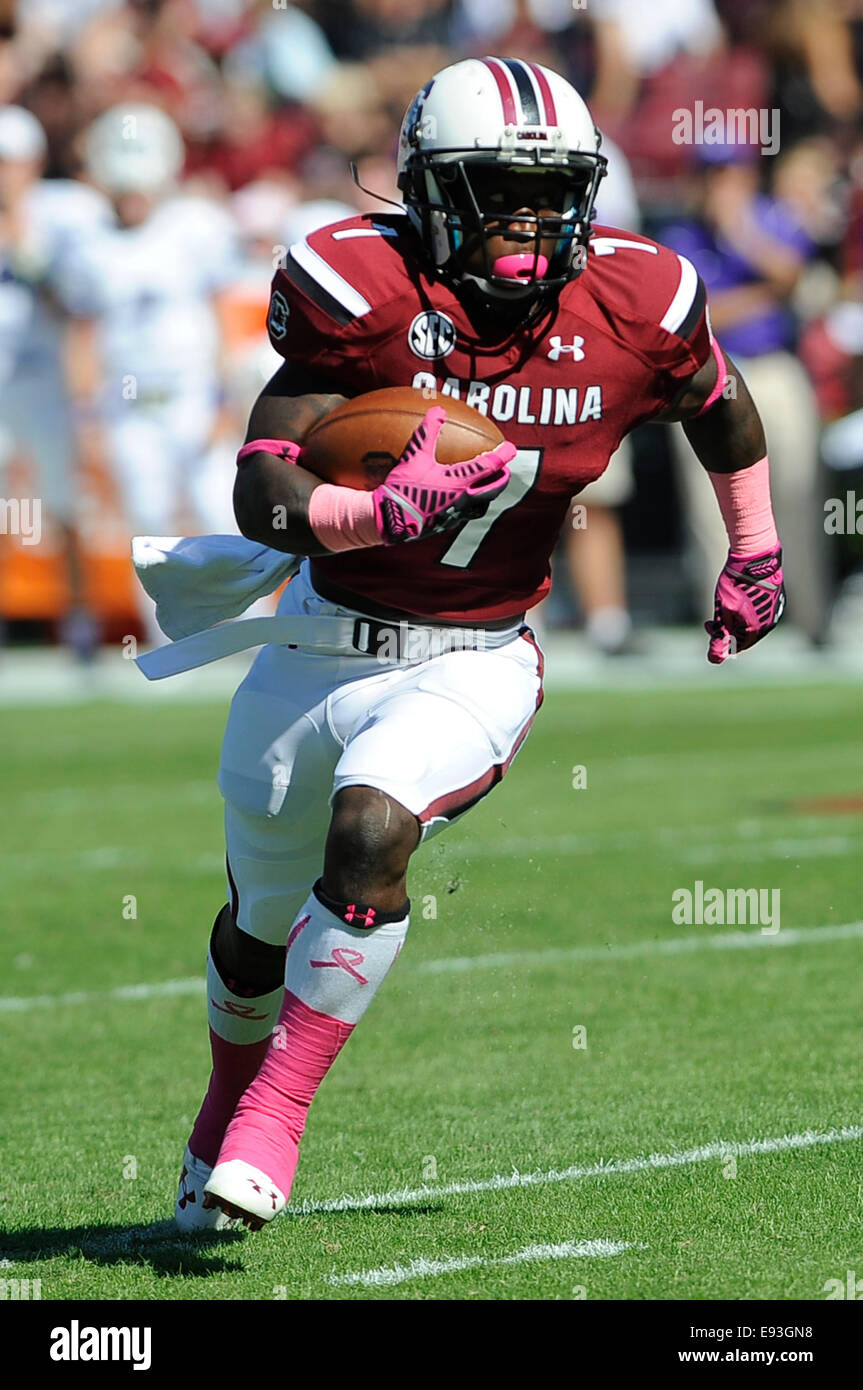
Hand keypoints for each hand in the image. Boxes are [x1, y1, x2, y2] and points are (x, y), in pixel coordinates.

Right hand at [372, 406, 513, 543]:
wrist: (392, 521)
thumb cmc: (403, 488)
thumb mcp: (414, 457)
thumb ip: (428, 432)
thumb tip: (438, 410)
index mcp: (460, 481)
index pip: (489, 465)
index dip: (503, 455)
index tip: (511, 448)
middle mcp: (464, 499)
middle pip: (494, 489)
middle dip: (502, 478)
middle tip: (505, 470)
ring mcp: (457, 515)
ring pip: (482, 506)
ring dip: (489, 495)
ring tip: (487, 486)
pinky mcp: (447, 525)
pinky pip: (467, 515)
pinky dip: (471, 506)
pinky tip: (461, 501)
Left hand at [706, 546, 784, 663]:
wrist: (755, 555)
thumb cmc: (736, 582)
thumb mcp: (722, 610)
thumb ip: (720, 636)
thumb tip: (715, 659)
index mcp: (755, 629)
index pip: (736, 647)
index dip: (719, 641)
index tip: (708, 625)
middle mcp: (769, 623)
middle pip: (744, 636)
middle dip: (726, 629)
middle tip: (712, 618)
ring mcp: (775, 611)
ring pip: (752, 624)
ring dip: (736, 620)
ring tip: (725, 605)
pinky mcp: (777, 600)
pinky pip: (760, 613)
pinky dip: (747, 611)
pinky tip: (738, 598)